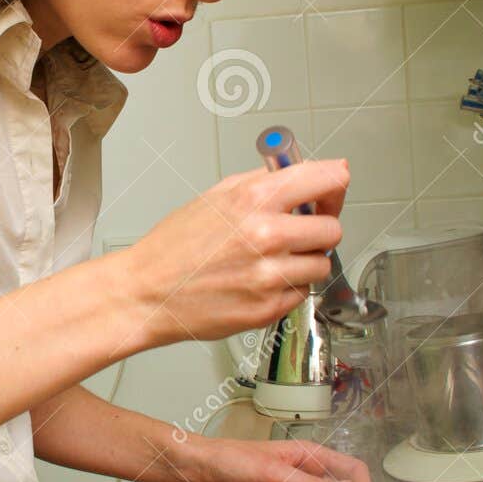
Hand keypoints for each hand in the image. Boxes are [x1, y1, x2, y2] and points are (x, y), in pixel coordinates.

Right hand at [118, 158, 349, 350]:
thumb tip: (306, 173)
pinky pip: (302, 292)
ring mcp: (270, 275)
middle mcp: (267, 235)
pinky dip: (288, 287)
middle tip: (299, 231)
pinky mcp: (268, 308)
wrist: (147, 292)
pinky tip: (260, 281)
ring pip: (321, 264)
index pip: (327, 179)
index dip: (335, 184)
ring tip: (274, 260)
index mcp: (254, 199)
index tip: (332, 189)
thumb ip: (264, 182)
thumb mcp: (217, 195)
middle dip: (319, 229)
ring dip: (305, 261)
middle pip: (333, 228)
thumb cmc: (175, 246)